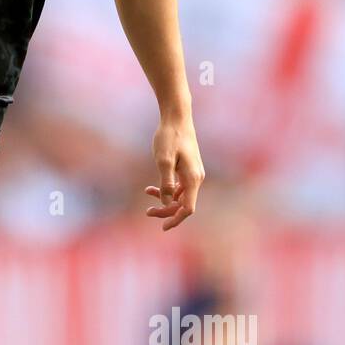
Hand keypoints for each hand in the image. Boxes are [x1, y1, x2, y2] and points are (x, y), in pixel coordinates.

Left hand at [145, 116, 203, 230]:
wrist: (176, 117)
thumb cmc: (169, 137)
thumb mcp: (163, 160)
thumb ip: (166, 182)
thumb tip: (167, 202)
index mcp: (192, 178)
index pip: (188, 208)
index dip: (175, 219)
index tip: (162, 227)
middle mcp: (196, 178)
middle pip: (183, 204)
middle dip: (167, 210)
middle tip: (148, 212)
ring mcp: (193, 173)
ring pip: (180, 195)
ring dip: (165, 200)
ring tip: (148, 196)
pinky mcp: (188, 168)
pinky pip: (179, 186)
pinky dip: (166, 189)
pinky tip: (151, 189)